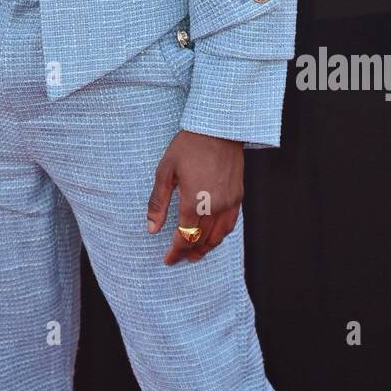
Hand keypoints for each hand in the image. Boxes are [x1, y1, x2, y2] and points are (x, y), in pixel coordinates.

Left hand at [147, 130, 243, 264]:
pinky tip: (214, 236)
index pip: (184, 237)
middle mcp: (214, 207)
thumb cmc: (188, 147)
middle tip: (180, 259)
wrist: (218, 130)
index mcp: (193, 202)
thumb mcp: (165, 172)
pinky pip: (231, 224)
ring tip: (196, 254)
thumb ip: (158, 203)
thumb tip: (152, 228)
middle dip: (189, 252)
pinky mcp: (238, 196)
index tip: (168, 260)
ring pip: (219, 236)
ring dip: (207, 248)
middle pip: (202, 240)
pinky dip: (221, 235)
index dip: (175, 252)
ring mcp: (229, 203)